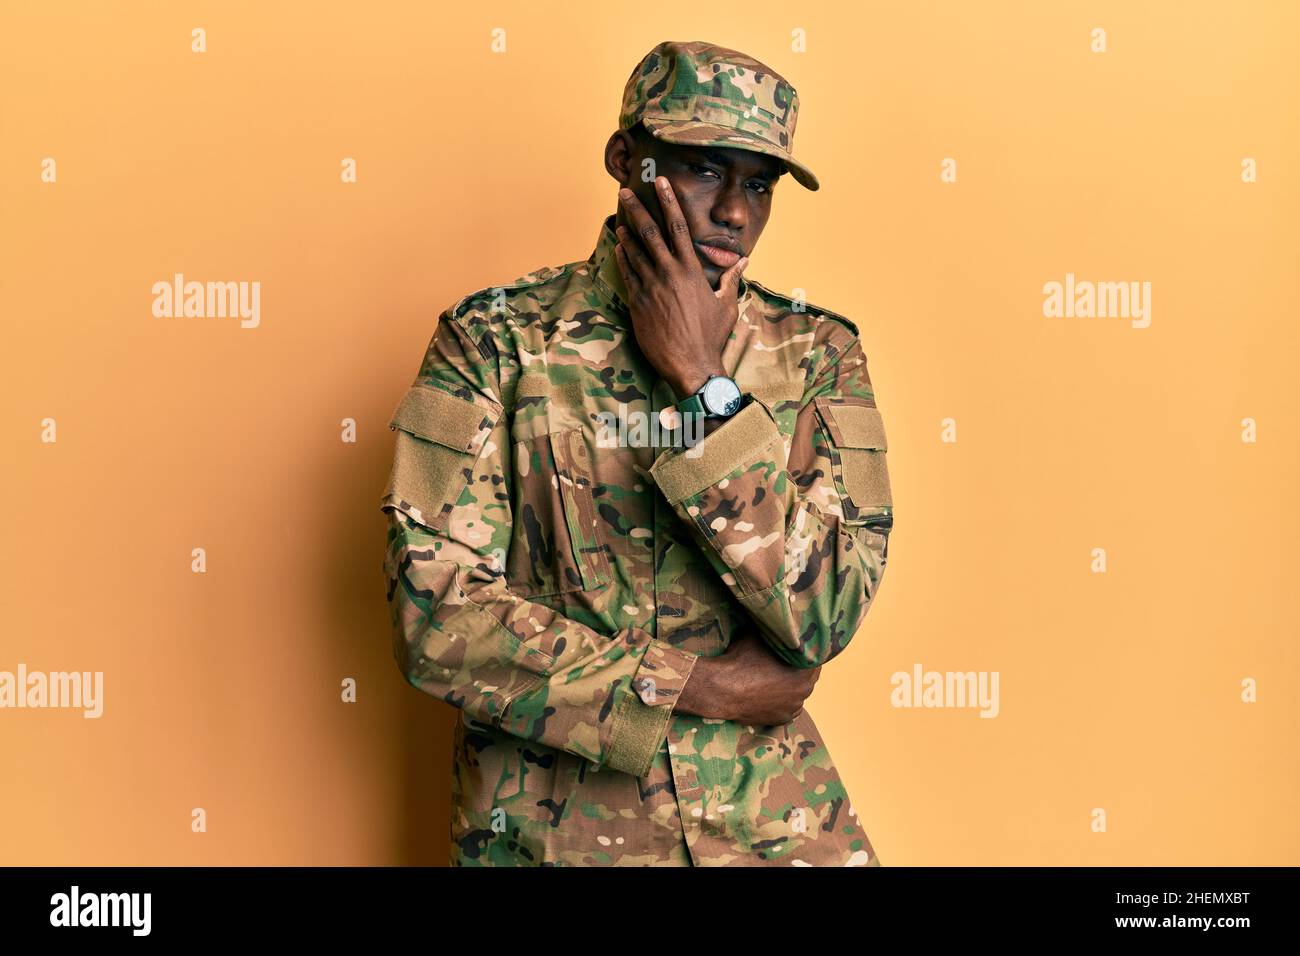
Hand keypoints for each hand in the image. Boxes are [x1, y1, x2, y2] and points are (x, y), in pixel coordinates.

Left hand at [613, 177, 749, 398]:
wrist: (690, 363)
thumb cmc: (711, 336)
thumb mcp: (726, 305)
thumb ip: (730, 279)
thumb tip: (742, 262)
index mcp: (691, 270)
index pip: (677, 226)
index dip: (668, 201)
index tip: (660, 182)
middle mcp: (669, 273)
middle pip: (649, 232)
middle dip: (636, 208)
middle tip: (624, 191)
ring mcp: (650, 287)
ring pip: (634, 251)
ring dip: (625, 232)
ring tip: (619, 216)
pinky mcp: (637, 303)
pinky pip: (627, 274)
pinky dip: (622, 258)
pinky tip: (618, 247)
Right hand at [674, 628, 820, 725]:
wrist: (721, 689)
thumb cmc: (741, 659)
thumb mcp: (759, 635)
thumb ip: (775, 628)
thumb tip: (780, 614)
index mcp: (805, 669)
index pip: (816, 657)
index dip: (808, 649)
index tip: (800, 644)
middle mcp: (804, 690)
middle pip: (809, 675)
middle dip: (801, 667)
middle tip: (789, 659)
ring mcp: (793, 707)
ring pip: (799, 692)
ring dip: (793, 685)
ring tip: (778, 676)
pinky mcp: (781, 719)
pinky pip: (788, 706)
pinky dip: (783, 700)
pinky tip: (772, 691)